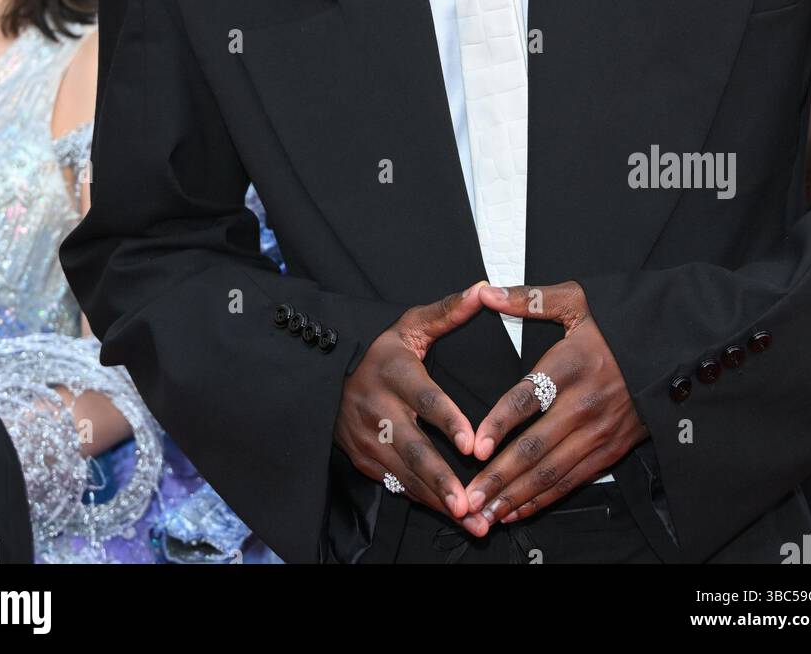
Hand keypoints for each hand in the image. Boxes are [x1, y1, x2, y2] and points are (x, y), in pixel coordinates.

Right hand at [334, 281, 491, 532]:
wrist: (327, 373)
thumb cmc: (382, 350)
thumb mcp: (410, 325)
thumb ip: (448, 312)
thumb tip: (483, 290)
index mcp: (394, 372)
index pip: (425, 398)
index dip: (448, 421)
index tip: (471, 443)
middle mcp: (378, 408)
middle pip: (413, 448)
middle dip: (442, 479)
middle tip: (469, 505)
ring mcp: (368, 438)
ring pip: (406, 475)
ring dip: (438, 500)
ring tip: (471, 520)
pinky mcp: (365, 459)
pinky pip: (397, 485)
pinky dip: (424, 501)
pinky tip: (450, 515)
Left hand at [462, 281, 647, 533]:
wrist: (674, 347)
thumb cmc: (619, 323)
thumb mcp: (577, 300)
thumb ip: (529, 299)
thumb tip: (486, 293)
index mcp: (571, 366)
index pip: (528, 398)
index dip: (500, 424)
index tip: (475, 447)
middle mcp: (585, 404)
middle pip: (536, 447)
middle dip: (499, 477)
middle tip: (467, 498)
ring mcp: (599, 431)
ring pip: (552, 472)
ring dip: (517, 496)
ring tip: (485, 513)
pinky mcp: (611, 449)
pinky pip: (573, 480)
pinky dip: (544, 499)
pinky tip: (518, 509)